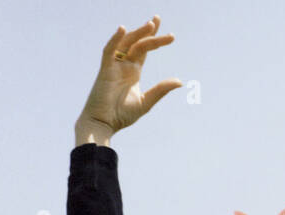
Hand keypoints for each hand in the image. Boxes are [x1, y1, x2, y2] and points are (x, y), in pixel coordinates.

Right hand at [76, 19, 180, 146]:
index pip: (144, 50)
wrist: (104, 123)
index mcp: (133, 71)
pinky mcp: (105, 70)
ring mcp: (114, 66)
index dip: (155, 39)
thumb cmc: (122, 115)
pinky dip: (115, 40)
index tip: (169, 33)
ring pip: (126, 44)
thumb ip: (161, 90)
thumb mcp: (146, 102)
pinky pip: (109, 51)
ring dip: (137, 33)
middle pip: (137, 43)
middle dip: (148, 31)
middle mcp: (124, 65)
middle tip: (159, 20)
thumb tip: (180, 81)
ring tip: (151, 25)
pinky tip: (123, 30)